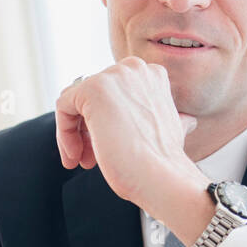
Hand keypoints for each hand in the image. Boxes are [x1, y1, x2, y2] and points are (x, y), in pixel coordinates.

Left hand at [54, 57, 212, 241]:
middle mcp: (135, 68)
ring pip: (76, 102)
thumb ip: (159, 114)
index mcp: (153, 75)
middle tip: (89, 158)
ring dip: (76, 134)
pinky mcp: (93, 88)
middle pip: (93, 97)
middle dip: (89, 130)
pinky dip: (64, 133)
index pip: (113, 93)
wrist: (163, 177)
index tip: (107, 148)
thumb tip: (183, 119)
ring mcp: (114, 76)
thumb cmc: (163, 162)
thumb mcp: (170, 128)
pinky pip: (63, 106)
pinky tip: (76, 155)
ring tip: (84, 160)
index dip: (106, 123)